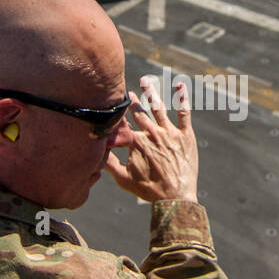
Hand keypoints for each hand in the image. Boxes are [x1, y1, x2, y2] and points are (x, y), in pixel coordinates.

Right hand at [105, 76, 198, 202]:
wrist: (175, 198)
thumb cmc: (148, 190)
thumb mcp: (123, 179)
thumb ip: (108, 163)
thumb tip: (94, 154)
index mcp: (136, 142)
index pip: (123, 124)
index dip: (116, 117)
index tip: (110, 107)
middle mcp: (152, 134)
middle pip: (139, 113)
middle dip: (131, 102)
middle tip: (126, 91)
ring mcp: (169, 133)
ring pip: (158, 108)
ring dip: (150, 93)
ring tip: (144, 81)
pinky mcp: (185, 135)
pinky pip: (184, 113)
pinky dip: (182, 98)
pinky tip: (179, 85)